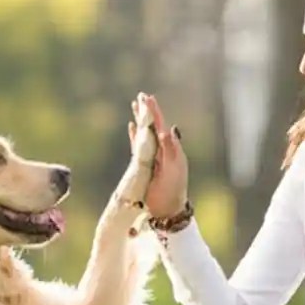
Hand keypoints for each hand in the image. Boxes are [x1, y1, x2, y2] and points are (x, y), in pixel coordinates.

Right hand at [127, 92, 187, 218]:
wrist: (167, 208)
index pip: (160, 125)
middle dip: (147, 112)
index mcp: (169, 149)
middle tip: (140, 96)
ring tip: (134, 107)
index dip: (154, 112)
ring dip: (140, 120)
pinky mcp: (144, 165)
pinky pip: (137, 146)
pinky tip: (131, 128)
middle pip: (152, 126)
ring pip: (144, 133)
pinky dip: (134, 136)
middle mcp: (161, 150)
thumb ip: (170, 149)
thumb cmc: (173, 190)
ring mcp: (153, 157)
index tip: (148, 98)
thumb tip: (167, 129)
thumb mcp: (173, 168)